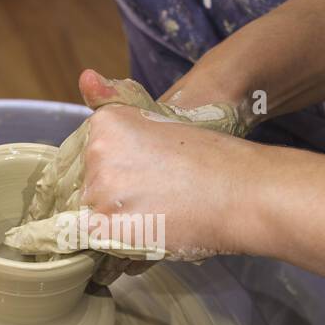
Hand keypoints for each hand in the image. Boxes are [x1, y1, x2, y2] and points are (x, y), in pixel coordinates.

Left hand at [79, 101, 257, 260]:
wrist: (240, 190)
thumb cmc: (208, 156)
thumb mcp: (157, 120)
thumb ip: (114, 103)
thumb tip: (86, 77)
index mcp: (105, 124)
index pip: (84, 161)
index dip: (111, 176)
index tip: (138, 181)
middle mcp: (96, 154)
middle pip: (84, 189)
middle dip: (110, 200)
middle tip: (153, 200)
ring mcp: (100, 192)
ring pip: (90, 218)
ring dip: (115, 225)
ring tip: (157, 217)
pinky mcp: (107, 229)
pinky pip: (100, 245)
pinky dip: (120, 247)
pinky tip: (151, 235)